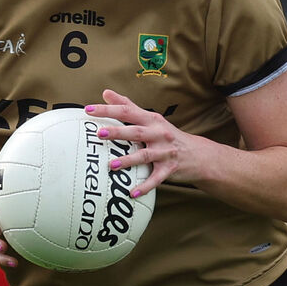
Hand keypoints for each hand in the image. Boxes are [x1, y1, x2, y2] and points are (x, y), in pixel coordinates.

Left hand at [84, 88, 208, 196]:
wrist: (198, 154)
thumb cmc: (166, 134)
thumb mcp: (150, 118)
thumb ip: (128, 105)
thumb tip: (105, 93)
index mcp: (151, 120)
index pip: (128, 111)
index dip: (108, 110)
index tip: (88, 110)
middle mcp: (158, 134)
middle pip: (136, 132)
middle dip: (118, 132)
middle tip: (99, 133)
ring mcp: (165, 152)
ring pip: (145, 156)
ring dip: (128, 160)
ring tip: (112, 165)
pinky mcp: (169, 169)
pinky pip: (156, 179)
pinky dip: (145, 186)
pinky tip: (132, 193)